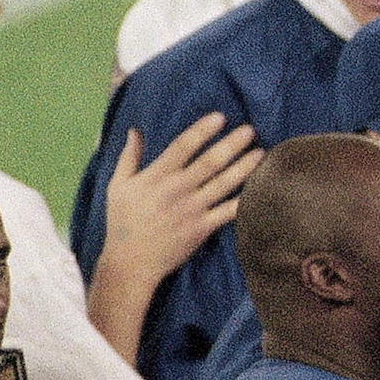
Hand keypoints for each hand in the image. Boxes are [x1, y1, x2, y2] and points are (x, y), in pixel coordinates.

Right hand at [89, 111, 260, 363]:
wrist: (130, 263)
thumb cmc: (122, 222)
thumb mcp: (117, 186)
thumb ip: (129, 157)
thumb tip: (134, 130)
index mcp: (156, 177)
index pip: (182, 147)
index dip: (202, 130)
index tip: (220, 117)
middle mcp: (177, 190)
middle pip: (210, 162)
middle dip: (232, 144)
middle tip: (251, 129)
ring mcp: (192, 210)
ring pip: (224, 184)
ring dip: (245, 166)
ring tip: (261, 151)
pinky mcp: (203, 228)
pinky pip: (229, 211)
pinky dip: (246, 199)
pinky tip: (262, 186)